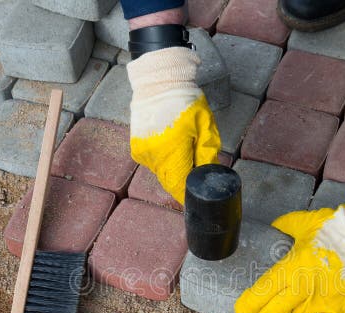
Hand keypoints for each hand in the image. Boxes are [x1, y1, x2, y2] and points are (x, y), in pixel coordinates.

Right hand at [127, 47, 220, 204]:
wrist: (159, 81)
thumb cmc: (185, 101)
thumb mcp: (205, 127)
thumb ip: (207, 155)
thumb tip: (208, 176)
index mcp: (172, 152)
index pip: (180, 186)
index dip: (189, 195)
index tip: (198, 199)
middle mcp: (153, 157)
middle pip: (171, 182)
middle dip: (183, 182)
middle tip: (195, 173)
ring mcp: (142, 153)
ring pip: (162, 173)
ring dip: (174, 170)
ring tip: (183, 151)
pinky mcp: (136, 148)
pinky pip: (153, 163)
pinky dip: (164, 161)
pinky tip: (171, 145)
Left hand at [234, 183, 344, 312]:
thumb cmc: (337, 228)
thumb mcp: (304, 222)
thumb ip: (285, 226)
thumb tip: (274, 227)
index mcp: (293, 267)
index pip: (264, 290)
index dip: (250, 303)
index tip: (241, 310)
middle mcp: (305, 288)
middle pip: (276, 311)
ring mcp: (323, 300)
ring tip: (292, 306)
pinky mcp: (341, 307)